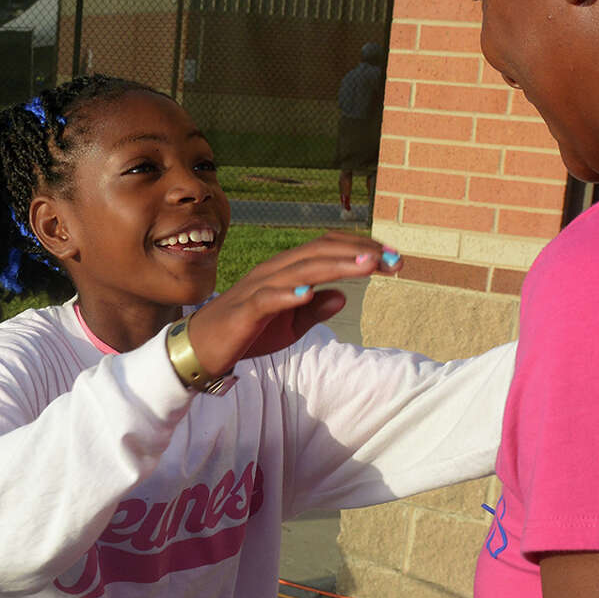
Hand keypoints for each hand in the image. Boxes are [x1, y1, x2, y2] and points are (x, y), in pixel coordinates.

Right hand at [186, 231, 402, 378]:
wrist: (204, 347)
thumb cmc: (248, 332)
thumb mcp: (291, 325)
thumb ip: (315, 310)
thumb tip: (343, 296)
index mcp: (288, 270)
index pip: (328, 250)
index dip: (361, 250)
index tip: (394, 259)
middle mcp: (275, 270)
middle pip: (321, 252)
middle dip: (360, 254)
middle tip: (395, 260)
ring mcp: (259, 287)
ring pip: (301, 269)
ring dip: (336, 266)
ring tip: (367, 266)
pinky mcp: (246, 309)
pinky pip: (268, 298)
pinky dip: (289, 294)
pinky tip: (309, 293)